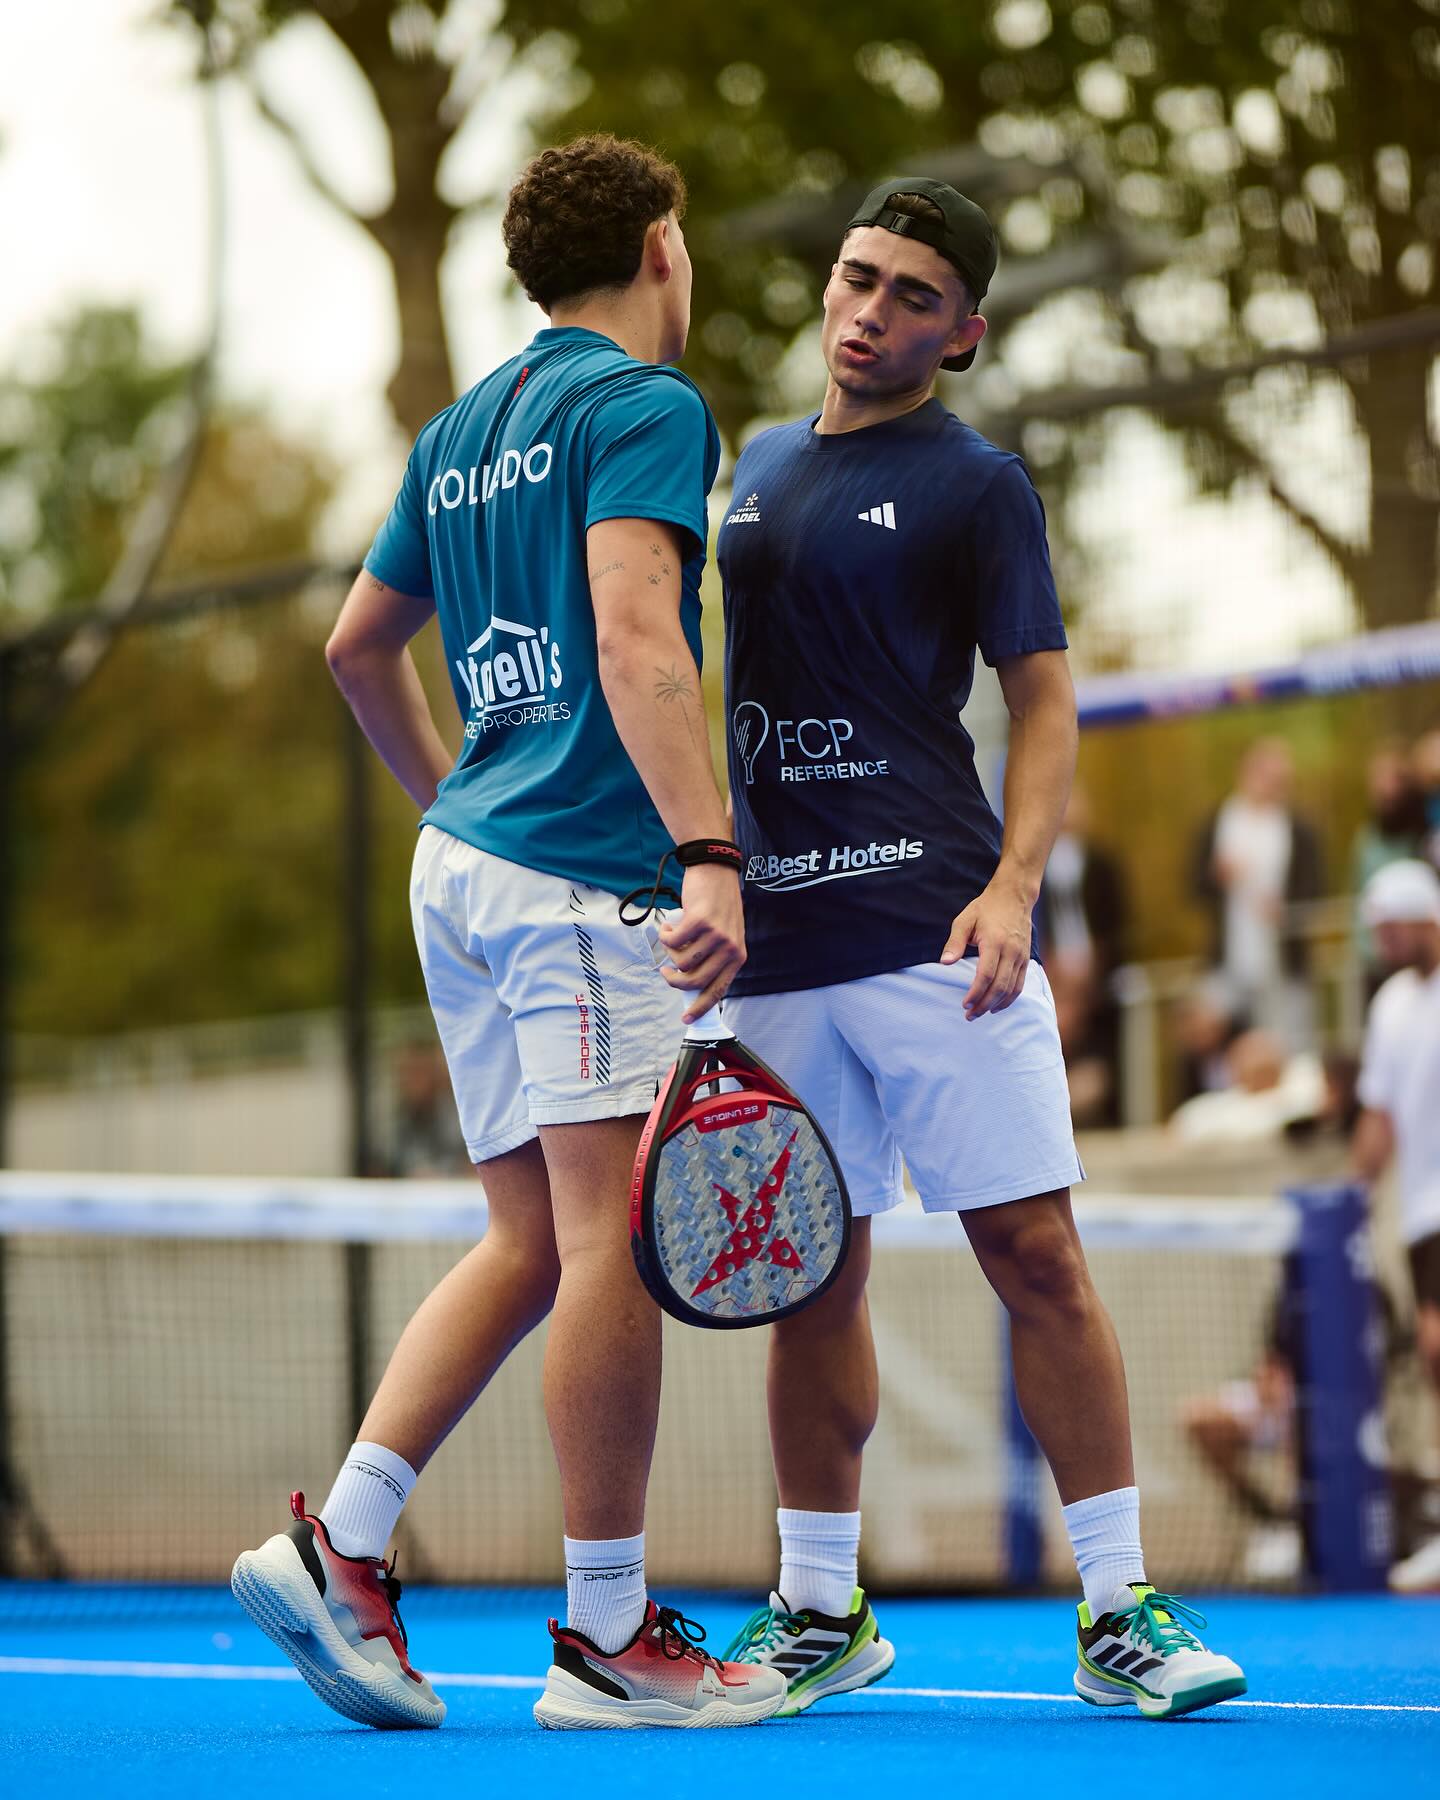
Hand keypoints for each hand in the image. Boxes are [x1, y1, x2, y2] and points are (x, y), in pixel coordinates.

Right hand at [657, 863, 745, 1020]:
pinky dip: (665, 935)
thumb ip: (714, 957)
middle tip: (666, 971)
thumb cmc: (717, 903)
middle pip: (694, 981)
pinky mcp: (700, 921)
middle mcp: (729, 948)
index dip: (700, 1008)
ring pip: (681, 962)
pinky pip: (672, 942)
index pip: (718, 990)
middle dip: (674, 981)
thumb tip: (690, 981)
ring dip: (669, 952)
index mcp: (738, 956)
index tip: (686, 1019)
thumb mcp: (725, 934)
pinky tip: (670, 924)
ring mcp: (716, 935)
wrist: (716, 869)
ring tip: (672, 936)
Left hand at [940, 878, 1033, 1019]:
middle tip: (970, 1015)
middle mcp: (1011, 951)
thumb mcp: (964, 920)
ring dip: (996, 1005)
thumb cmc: (985, 909)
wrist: (1014, 897)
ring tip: (981, 1013)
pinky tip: (997, 1006)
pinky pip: (1020, 984)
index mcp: (994, 942)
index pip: (986, 975)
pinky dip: (1009, 999)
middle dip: (984, 1004)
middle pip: (1000, 986)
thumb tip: (945, 962)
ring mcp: (1021, 956)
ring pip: (1011, 989)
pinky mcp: (1026, 959)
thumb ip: (954, 942)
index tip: (965, 1004)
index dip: (976, 993)